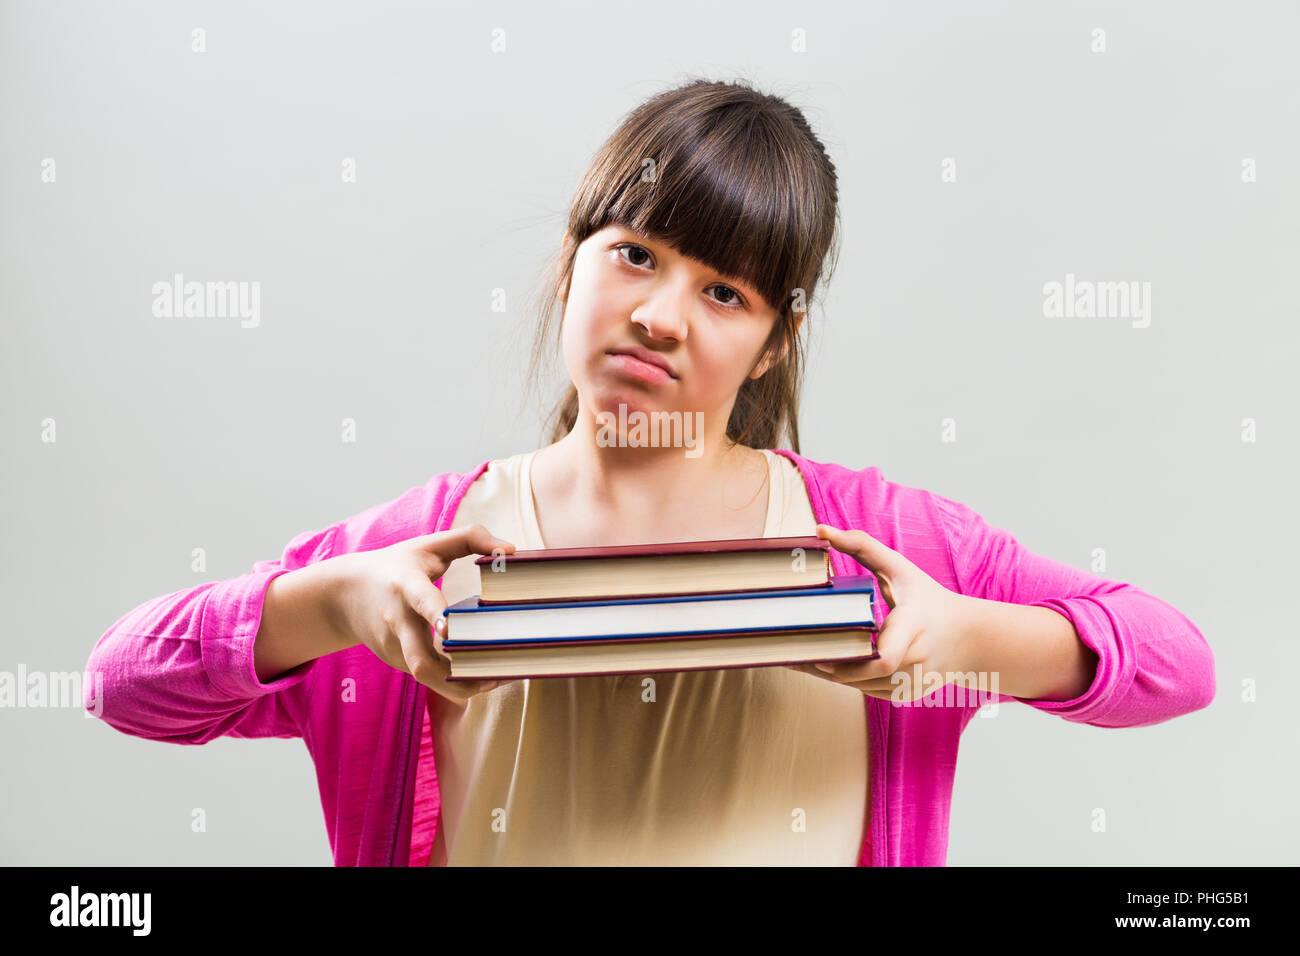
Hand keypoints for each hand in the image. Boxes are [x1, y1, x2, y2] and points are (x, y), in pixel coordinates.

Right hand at [327, 523, 518, 705]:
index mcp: (407, 587)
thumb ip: (472, 537)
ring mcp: (395, 648)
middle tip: (494, 673)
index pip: (421, 601)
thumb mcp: (429, 545)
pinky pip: (429, 678)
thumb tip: (511, 549)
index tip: (450, 629)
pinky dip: (454, 682)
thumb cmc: (396, 566)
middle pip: (421, 662)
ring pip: (427, 677)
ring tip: (498, 678)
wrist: (344, 594)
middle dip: (457, 675)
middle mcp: (398, 623)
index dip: (435, 615)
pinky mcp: (397, 663)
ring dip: (462, 685)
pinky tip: (483, 676)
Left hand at [788, 523, 979, 701]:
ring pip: (860, 687)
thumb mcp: (900, 568)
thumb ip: (862, 546)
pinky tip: (825, 667)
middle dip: (824, 666)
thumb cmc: (929, 598)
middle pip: (860, 675)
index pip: (885, 658)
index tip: (821, 652)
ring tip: (799, 658)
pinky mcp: (906, 695)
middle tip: (789, 652)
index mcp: (914, 627)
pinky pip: (868, 692)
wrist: (970, 639)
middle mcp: (916, 660)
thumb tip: (820, 530)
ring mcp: (912, 683)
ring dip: (830, 675)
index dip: (851, 661)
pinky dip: (847, 681)